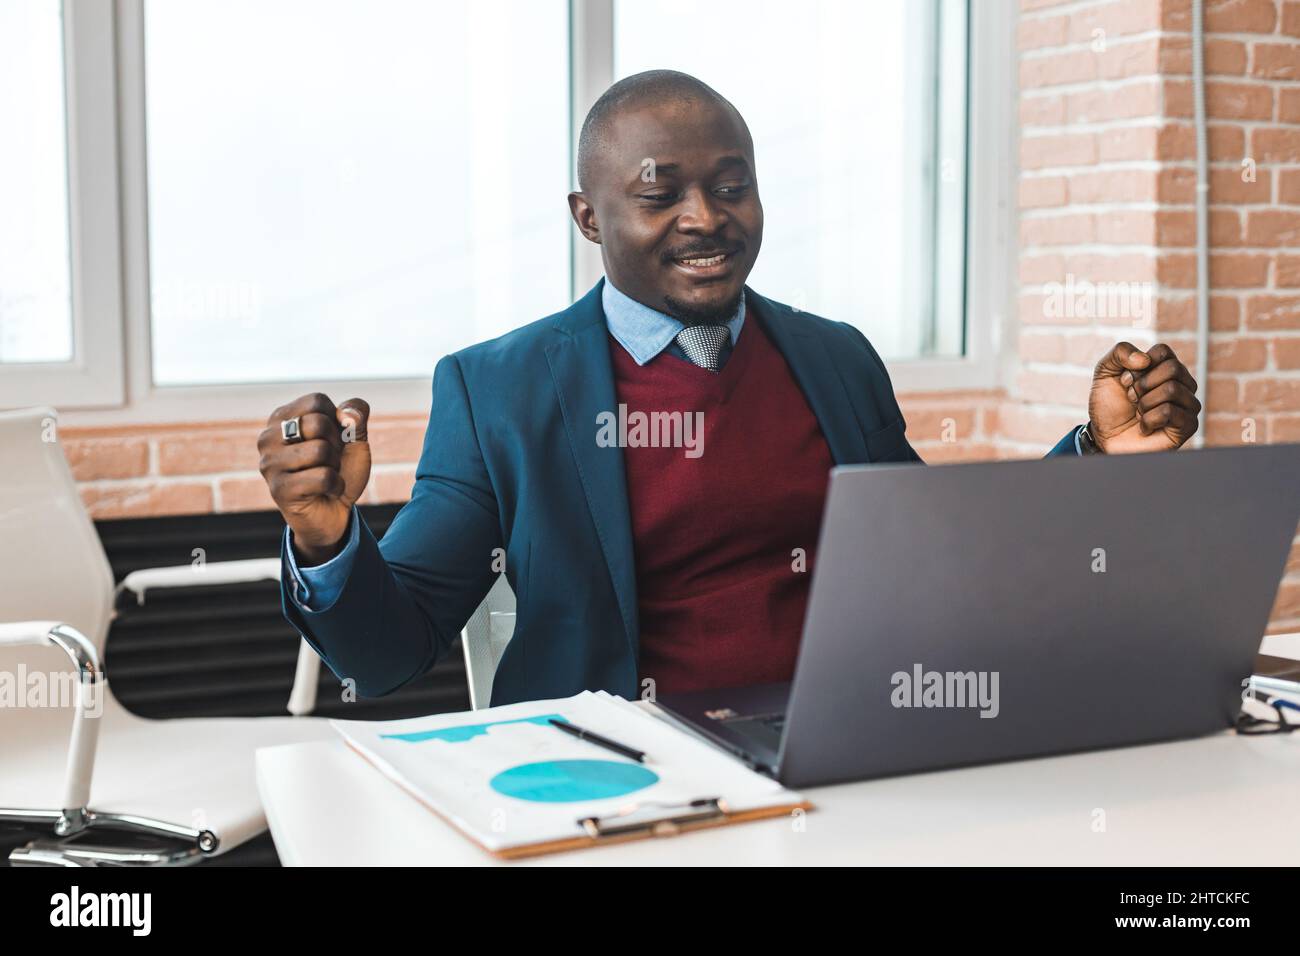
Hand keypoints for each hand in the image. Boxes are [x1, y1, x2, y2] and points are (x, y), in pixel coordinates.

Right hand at [258, 393, 370, 563]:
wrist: (335, 512)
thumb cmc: (339, 469)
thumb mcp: (354, 437)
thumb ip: (356, 414)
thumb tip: (347, 412)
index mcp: (282, 418)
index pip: (317, 401)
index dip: (337, 420)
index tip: (332, 438)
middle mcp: (268, 438)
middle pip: (319, 423)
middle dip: (337, 445)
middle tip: (330, 461)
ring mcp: (269, 464)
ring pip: (321, 450)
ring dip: (335, 466)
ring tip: (325, 475)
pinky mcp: (278, 489)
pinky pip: (323, 478)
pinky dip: (336, 485)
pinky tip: (326, 491)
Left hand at [1088, 342, 1199, 452]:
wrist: (1104, 437)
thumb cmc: (1109, 406)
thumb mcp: (1105, 372)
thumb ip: (1120, 352)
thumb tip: (1144, 359)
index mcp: (1166, 367)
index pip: (1163, 351)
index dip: (1138, 366)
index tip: (1125, 381)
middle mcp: (1182, 383)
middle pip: (1172, 369)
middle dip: (1142, 385)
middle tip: (1132, 399)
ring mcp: (1188, 404)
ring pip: (1172, 390)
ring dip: (1144, 404)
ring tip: (1138, 414)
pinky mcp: (1188, 425)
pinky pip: (1170, 412)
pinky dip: (1148, 420)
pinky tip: (1145, 427)